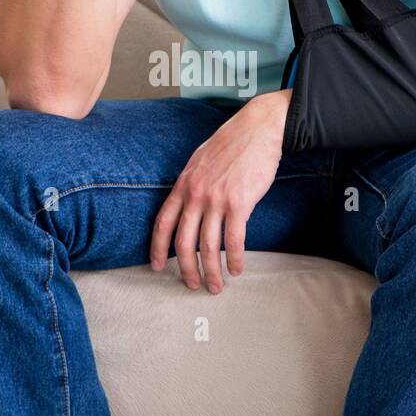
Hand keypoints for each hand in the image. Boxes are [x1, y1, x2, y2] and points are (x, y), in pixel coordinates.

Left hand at [150, 90, 291, 293]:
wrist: (257, 128)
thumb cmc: (232, 142)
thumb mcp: (199, 160)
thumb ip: (191, 184)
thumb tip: (189, 203)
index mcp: (183, 185)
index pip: (162, 223)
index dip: (157, 249)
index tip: (157, 266)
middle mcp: (195, 195)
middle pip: (183, 242)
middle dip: (186, 269)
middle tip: (192, 285)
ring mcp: (216, 200)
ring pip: (208, 246)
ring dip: (211, 271)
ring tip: (215, 286)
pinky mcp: (239, 204)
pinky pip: (233, 240)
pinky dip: (233, 259)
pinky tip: (236, 269)